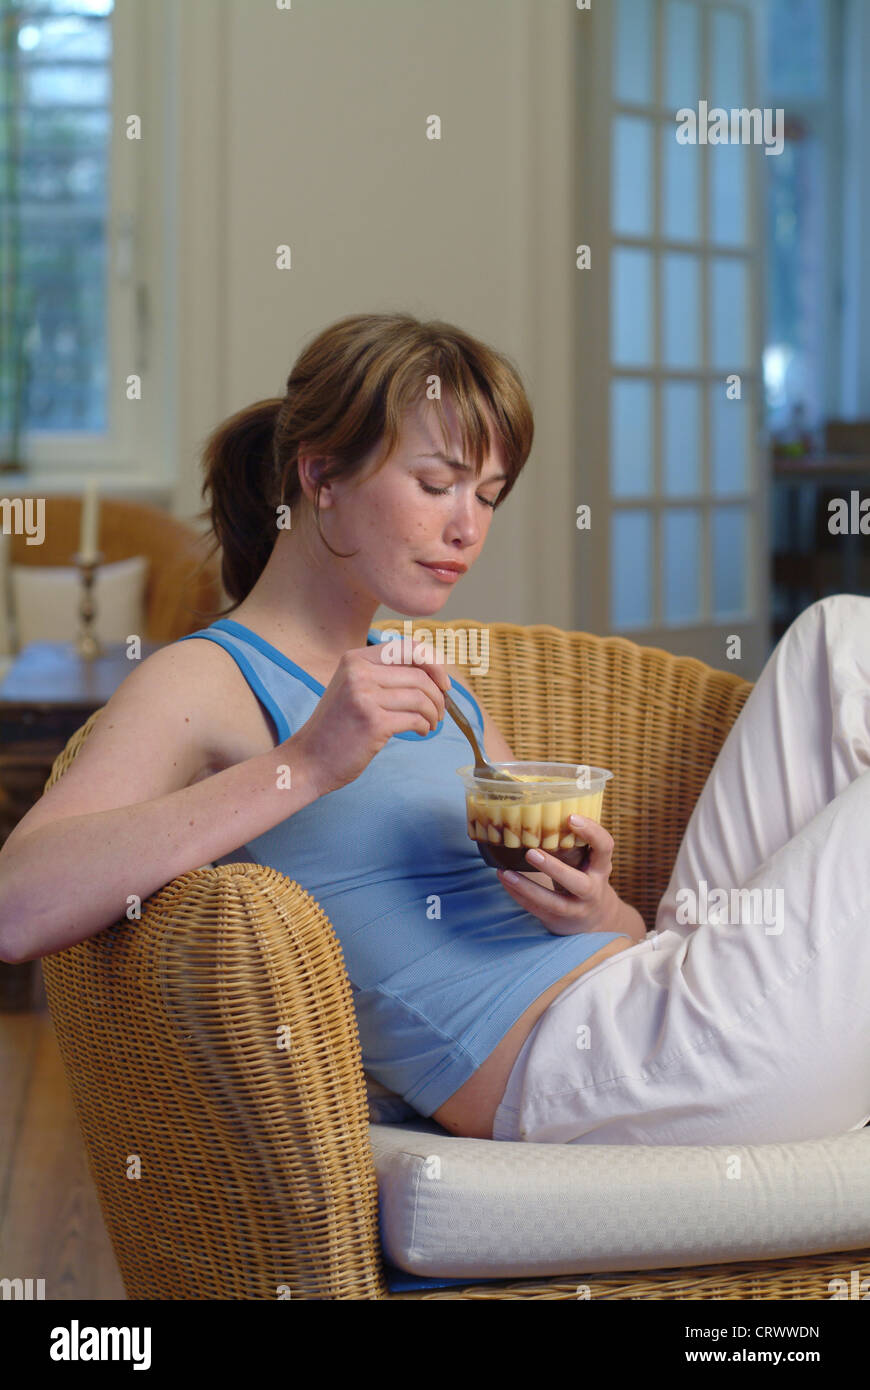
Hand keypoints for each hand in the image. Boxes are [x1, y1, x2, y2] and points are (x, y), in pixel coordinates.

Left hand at [496, 815, 620, 935]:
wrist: (595, 919)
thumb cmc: (585, 876)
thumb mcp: (588, 860)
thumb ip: (573, 842)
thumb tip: (537, 808)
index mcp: (601, 866)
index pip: (605, 847)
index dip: (591, 832)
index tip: (571, 817)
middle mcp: (593, 889)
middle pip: (578, 882)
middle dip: (554, 868)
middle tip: (531, 852)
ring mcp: (577, 908)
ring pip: (554, 902)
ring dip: (528, 887)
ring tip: (506, 872)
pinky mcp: (559, 919)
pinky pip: (537, 909)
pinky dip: (519, 895)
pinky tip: (505, 880)